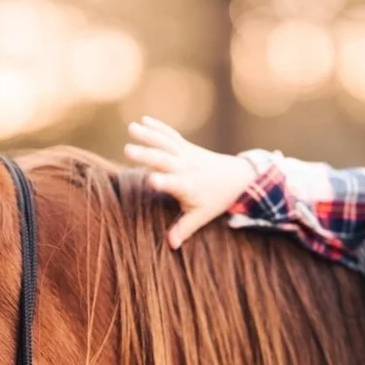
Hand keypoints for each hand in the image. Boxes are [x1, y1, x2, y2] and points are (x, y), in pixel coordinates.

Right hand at [125, 116, 257, 248]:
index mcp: (188, 186)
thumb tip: (171, 245)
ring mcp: (186, 154)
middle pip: (165, 160)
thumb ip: (185, 228)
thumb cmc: (216, 199)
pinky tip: (143, 120)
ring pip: (166, 143)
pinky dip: (159, 127)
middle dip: (147, 155)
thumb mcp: (202, 216)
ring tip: (131, 128)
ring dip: (149, 135)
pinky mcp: (187, 146)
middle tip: (127, 150)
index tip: (150, 180)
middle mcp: (186, 168)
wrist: (237, 177)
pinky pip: (171, 135)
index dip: (163, 182)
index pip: (174, 184)